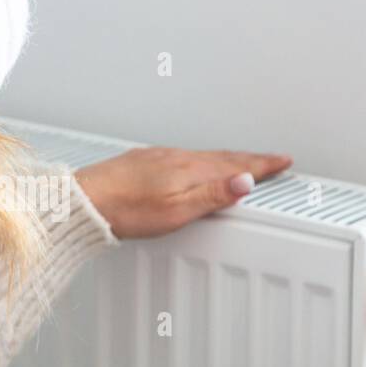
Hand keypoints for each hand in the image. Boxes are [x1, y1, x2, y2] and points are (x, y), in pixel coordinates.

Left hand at [75, 148, 292, 239]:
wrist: (84, 201)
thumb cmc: (125, 209)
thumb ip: (212, 195)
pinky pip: (184, 157)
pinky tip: (195, 167)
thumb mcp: (176, 210)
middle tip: (271, 160)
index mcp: (190, 170)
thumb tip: (246, 181)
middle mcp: (176, 158)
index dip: (262, 165)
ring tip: (241, 163)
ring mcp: (158, 158)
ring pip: (203, 156)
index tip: (282, 161)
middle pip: (223, 157)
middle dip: (251, 159)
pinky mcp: (143, 163)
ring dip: (228, 159)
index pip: (236, 165)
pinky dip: (202, 161)